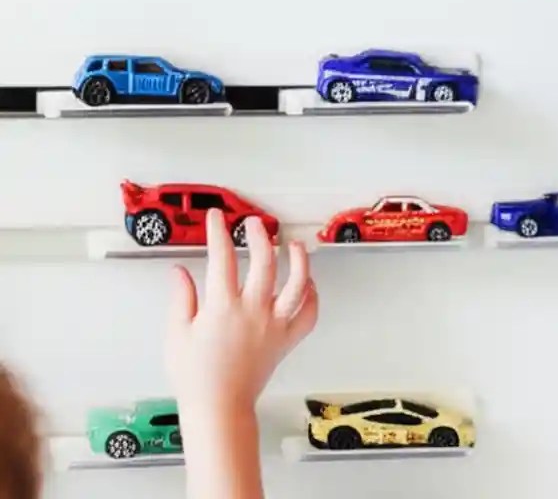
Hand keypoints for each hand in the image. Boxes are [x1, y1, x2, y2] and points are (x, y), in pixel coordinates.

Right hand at [166, 208, 318, 417]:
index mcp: (222, 307)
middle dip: (260, 236)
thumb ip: (182, 298)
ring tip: (295, 246)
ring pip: (297, 285)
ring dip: (299, 261)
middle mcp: (253, 311)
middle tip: (254, 224)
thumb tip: (180, 271)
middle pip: (265, 262)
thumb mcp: (177, 334)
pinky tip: (307, 284)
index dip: (218, 233)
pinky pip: (309, 314)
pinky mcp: (287, 340)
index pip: (222, 258)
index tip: (216, 218)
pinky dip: (312, 296)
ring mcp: (275, 325)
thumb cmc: (196, 376)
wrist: (219, 406)